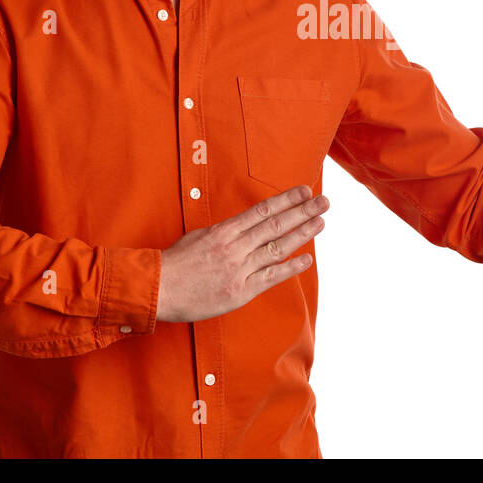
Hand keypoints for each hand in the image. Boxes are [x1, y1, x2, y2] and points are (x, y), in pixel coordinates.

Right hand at [156, 185, 328, 322]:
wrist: (158, 288)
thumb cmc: (176, 263)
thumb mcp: (199, 237)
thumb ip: (224, 233)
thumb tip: (243, 227)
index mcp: (225, 230)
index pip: (263, 210)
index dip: (287, 199)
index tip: (305, 191)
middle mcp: (235, 246)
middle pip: (276, 224)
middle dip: (303, 211)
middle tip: (324, 201)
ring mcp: (239, 268)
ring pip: (277, 247)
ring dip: (302, 233)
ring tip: (321, 222)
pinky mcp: (240, 291)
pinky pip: (270, 277)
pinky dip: (290, 267)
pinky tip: (307, 258)